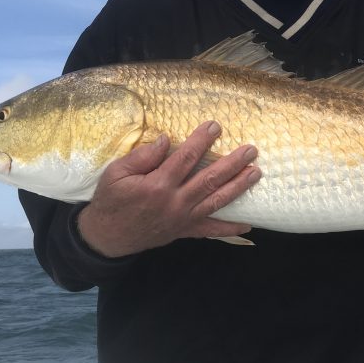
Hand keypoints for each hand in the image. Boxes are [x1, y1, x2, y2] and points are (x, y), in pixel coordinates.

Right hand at [77, 121, 259, 257]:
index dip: (202, 140)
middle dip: (233, 163)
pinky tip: (248, 225)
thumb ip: (142, 157)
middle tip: (251, 150)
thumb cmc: (110, 201)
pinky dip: (230, 228)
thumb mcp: (115, 174)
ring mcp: (183, 219)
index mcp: (157, 185)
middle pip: (210, 179)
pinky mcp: (185, 231)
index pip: (186, 158)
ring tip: (256, 173)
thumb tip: (166, 140)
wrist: (107, 237)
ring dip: (239, 187)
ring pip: (217, 201)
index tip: (215, 126)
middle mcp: (175, 202)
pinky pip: (211, 230)